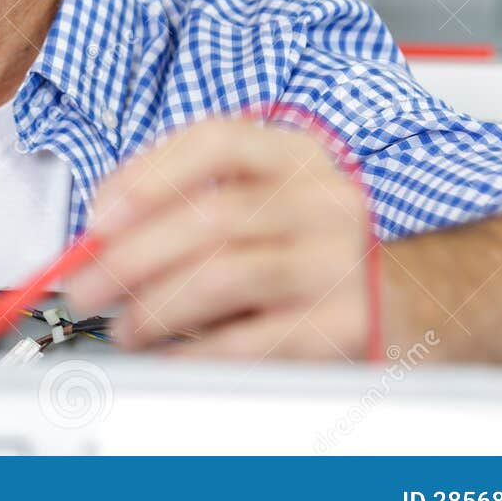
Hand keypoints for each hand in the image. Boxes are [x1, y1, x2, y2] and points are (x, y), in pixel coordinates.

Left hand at [65, 117, 374, 359]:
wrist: (416, 293)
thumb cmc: (309, 244)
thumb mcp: (264, 198)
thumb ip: (186, 203)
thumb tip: (100, 238)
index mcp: (295, 156)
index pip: (215, 142)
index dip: (147, 175)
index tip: (99, 216)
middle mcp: (324, 200)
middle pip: (212, 216)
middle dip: (131, 255)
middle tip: (85, 286)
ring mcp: (341, 263)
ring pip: (226, 276)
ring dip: (157, 306)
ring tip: (125, 328)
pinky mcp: (347, 325)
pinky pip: (254, 341)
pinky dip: (197, 353)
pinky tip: (169, 358)